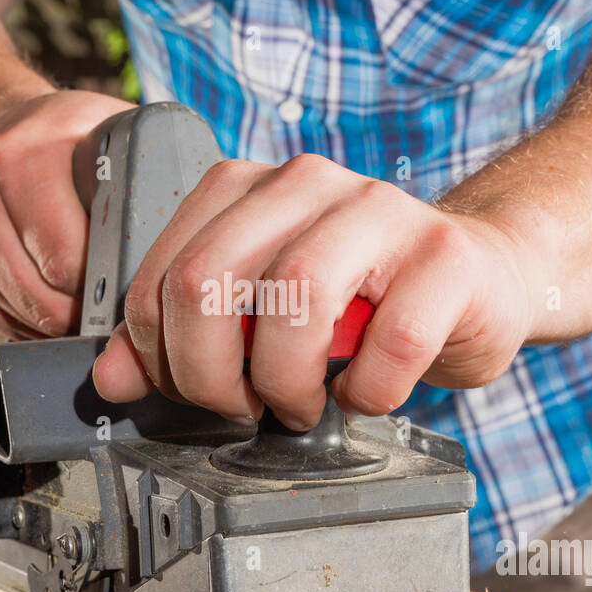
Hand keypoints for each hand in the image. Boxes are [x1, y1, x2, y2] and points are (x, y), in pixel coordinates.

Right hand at [0, 90, 134, 337]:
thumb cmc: (77, 142)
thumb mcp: (119, 136)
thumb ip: (153, 180)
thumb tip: (192, 249)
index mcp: (28, 150)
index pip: (68, 256)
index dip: (111, 285)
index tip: (138, 290)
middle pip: (45, 295)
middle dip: (90, 312)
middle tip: (123, 309)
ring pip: (24, 315)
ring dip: (65, 323)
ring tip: (97, 308)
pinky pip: (0, 325)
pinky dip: (35, 326)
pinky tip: (59, 302)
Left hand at [92, 154, 539, 428]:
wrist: (479, 277)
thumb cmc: (360, 304)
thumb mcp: (257, 315)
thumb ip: (182, 336)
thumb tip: (111, 380)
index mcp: (247, 188)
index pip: (164, 272)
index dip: (162, 354)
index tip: (192, 394)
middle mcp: (308, 181)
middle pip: (213, 280)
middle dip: (210, 374)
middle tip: (239, 410)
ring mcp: (382, 211)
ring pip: (297, 299)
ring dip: (288, 382)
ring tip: (303, 406)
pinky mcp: (444, 257)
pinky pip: (391, 342)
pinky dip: (368, 391)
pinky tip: (365, 393)